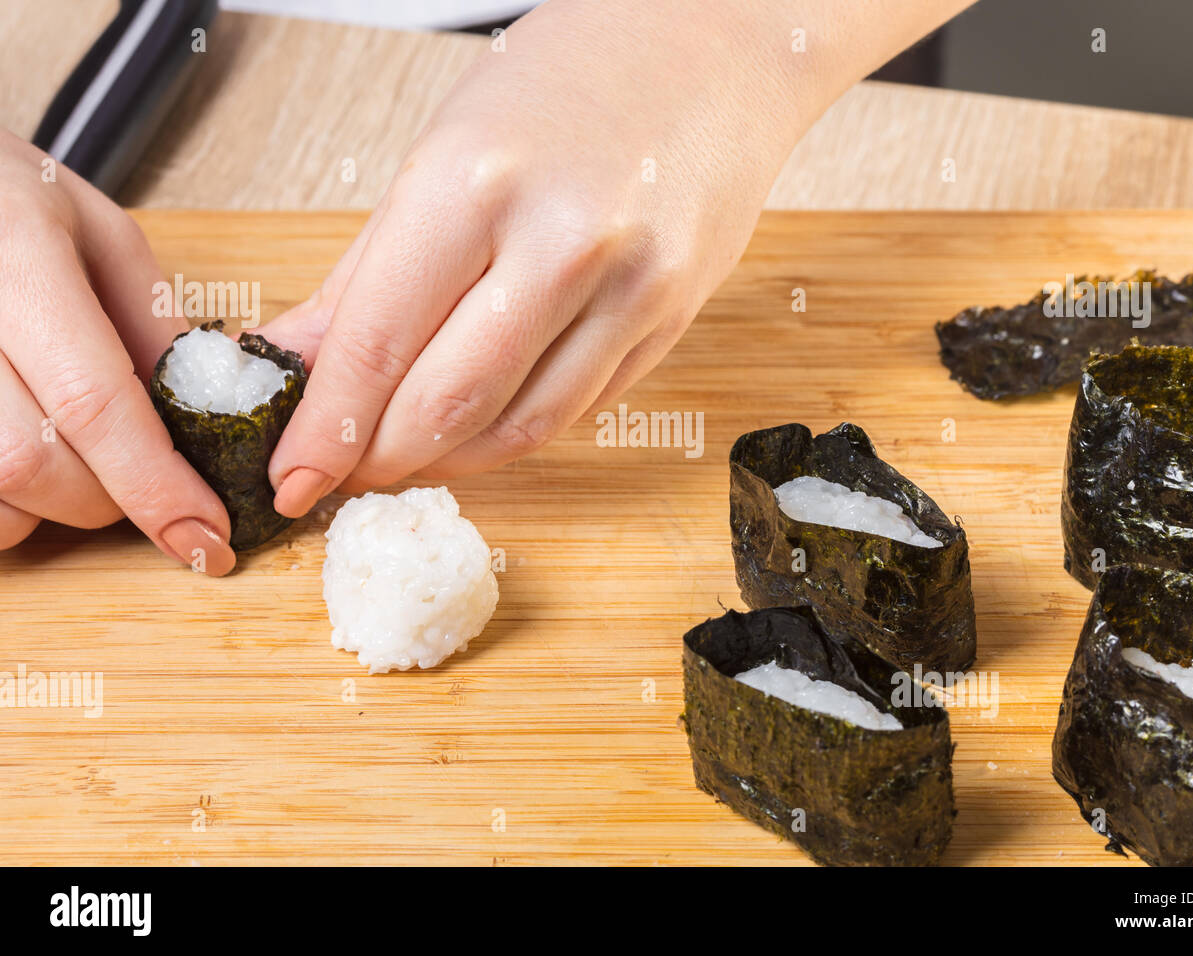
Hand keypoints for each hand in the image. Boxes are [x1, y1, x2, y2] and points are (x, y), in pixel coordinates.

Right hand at [0, 128, 235, 573]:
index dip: (155, 485)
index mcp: (19, 256)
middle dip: (103, 501)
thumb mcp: (101, 236)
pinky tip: (19, 461)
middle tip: (138, 485)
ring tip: (68, 463)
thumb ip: (151, 331)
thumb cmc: (9, 198)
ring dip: (39, 510)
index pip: (91, 401)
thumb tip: (206, 428)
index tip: (206, 537)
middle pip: (25, 464)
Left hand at [262, 0, 854, 514]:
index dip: (325, 428)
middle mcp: (563, 241)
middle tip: (341, 471)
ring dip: (448, 459)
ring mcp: (631, 288)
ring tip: (405, 452)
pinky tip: (477, 423)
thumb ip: (365, 276)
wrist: (708, 50)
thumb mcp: (441, 153)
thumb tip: (295, 363)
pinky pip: (576, 409)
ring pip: (519, 428)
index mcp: (477, 182)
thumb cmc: (568, 82)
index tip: (292, 476)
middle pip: (447, 404)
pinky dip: (513, 431)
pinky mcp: (670, 321)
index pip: (380, 343)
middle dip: (378, 458)